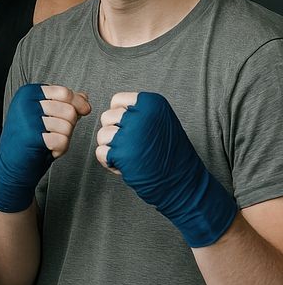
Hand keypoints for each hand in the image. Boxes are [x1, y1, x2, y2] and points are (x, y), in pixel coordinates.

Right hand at [0, 84, 90, 212]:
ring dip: (64, 137)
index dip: (78, 103)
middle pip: (69, 109)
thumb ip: (63, 103)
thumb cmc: (28, 138)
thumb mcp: (43, 113)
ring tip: (49, 140)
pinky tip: (48, 149)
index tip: (82, 110)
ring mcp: (27, 119)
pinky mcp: (32, 137)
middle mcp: (25, 103)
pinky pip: (62, 140)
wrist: (12, 163)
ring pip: (67, 125)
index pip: (64, 92)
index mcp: (27, 93)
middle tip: (56, 131)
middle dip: (70, 123)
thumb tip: (84, 98)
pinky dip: (59, 149)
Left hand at [97, 92, 236, 247]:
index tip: (135, 129)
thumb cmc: (170, 153)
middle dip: (115, 132)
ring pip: (102, 135)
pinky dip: (109, 162)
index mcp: (152, 103)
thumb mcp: (161, 121)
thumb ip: (138, 112)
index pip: (117, 100)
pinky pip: (100, 152)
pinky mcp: (122, 154)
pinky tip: (127, 166)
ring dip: (112, 148)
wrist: (183, 184)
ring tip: (131, 155)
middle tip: (134, 146)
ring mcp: (131, 134)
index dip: (121, 117)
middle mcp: (141, 115)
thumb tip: (113, 109)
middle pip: (107, 117)